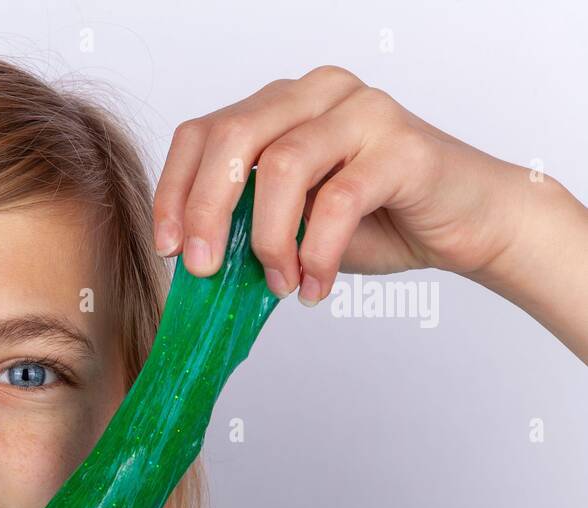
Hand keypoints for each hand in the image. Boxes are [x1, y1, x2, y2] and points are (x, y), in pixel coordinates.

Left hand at [152, 65, 538, 305]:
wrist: (466, 224)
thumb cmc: (376, 220)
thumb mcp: (291, 223)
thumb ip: (244, 224)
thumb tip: (189, 261)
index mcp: (281, 104)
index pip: (204, 133)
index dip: (175, 191)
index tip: (169, 248)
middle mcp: (317, 93)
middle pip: (233, 138)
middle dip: (206, 211)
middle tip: (205, 269)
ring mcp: (362, 112)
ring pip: (282, 166)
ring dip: (268, 239)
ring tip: (279, 282)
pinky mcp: (403, 146)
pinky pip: (339, 201)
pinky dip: (318, 253)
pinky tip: (315, 286)